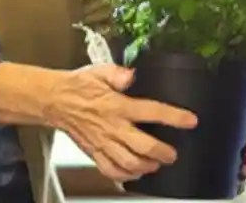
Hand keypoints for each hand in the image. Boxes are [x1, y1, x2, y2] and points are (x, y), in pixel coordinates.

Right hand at [45, 63, 197, 182]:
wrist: (54, 100)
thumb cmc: (78, 86)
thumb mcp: (100, 70)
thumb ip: (118, 73)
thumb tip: (132, 75)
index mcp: (117, 105)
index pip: (151, 112)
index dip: (174, 117)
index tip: (190, 121)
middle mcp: (112, 127)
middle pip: (143, 145)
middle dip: (162, 152)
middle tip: (173, 154)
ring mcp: (102, 142)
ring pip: (128, 162)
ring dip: (146, 166)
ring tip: (156, 164)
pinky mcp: (94, 152)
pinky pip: (110, 169)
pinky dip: (124, 175)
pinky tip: (134, 173)